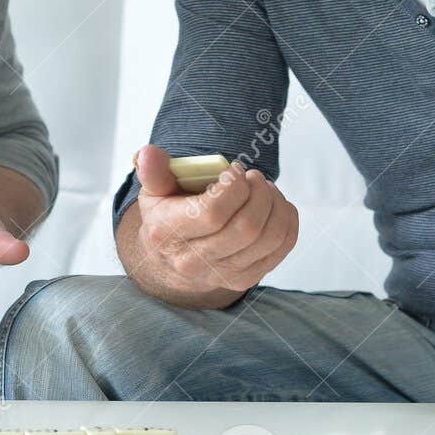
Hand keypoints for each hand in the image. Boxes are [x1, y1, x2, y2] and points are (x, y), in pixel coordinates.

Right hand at [132, 144, 297, 296]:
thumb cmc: (167, 215)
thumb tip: (148, 154)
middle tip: (254, 177)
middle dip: (259, 194)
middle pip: (246, 227)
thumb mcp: (154, 190)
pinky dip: (286, 220)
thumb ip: (154, 170)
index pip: (211, 213)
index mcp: (166, 233)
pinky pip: (281, 247)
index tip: (234, 171)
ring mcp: (221, 274)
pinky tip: (274, 206)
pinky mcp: (244, 279)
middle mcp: (192, 261)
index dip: (232, 187)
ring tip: (264, 189)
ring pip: (269, 238)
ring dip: (275, 204)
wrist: (171, 259)